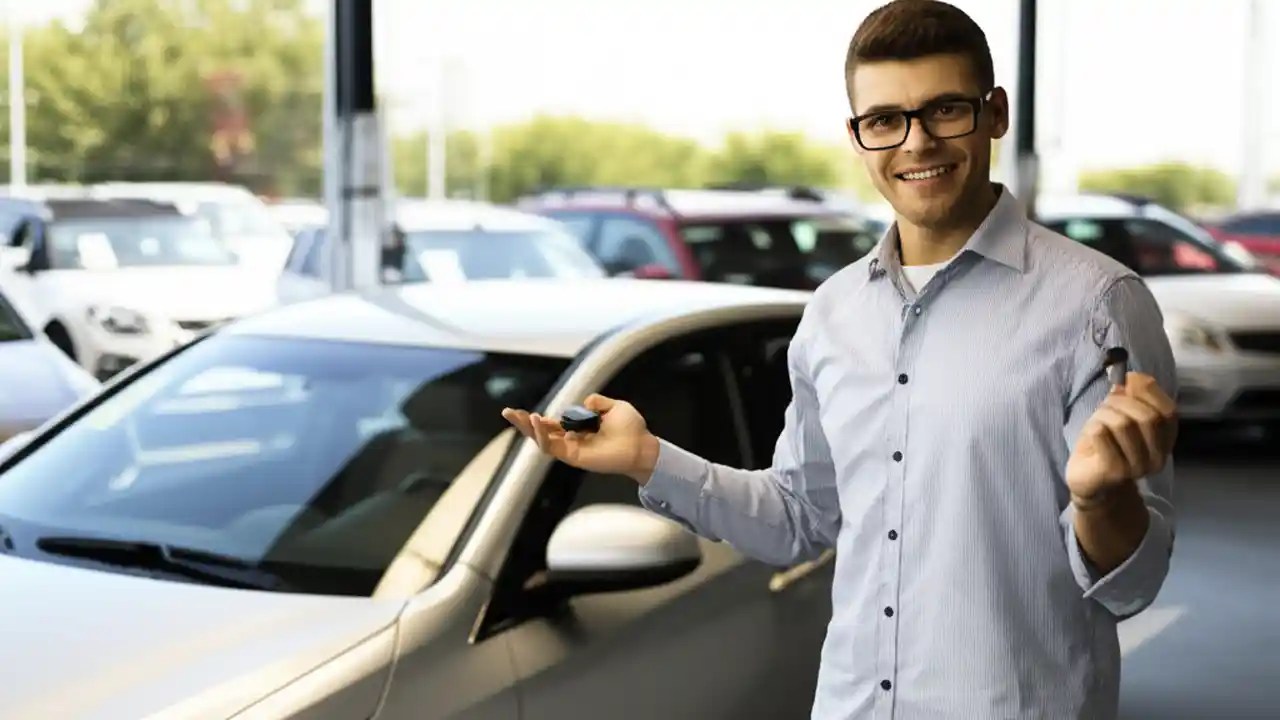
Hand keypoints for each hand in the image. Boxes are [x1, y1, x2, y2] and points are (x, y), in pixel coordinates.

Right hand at [501, 394, 659, 483]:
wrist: (642, 445)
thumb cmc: (632, 428)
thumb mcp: (615, 407)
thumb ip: (598, 402)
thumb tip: (584, 401)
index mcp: (578, 428)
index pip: (551, 424)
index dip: (537, 419)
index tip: (522, 411)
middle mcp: (572, 439)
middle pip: (541, 433)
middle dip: (523, 423)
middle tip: (507, 412)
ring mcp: (572, 449)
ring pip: (542, 441)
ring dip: (530, 429)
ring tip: (520, 416)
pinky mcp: (574, 456)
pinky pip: (553, 448)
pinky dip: (543, 436)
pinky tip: (537, 423)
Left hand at [1066, 372, 1177, 507]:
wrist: (1089, 480)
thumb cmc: (1106, 444)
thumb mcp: (1120, 414)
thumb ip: (1130, 396)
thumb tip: (1133, 376)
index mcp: (1165, 442)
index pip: (1168, 412)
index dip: (1149, 390)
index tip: (1129, 378)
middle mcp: (1157, 458)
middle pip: (1147, 417)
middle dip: (1121, 402)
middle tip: (1106, 405)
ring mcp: (1136, 468)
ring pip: (1122, 423)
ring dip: (1103, 415)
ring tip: (1098, 422)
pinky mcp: (1114, 472)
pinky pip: (1101, 434)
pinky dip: (1092, 426)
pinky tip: (1092, 436)